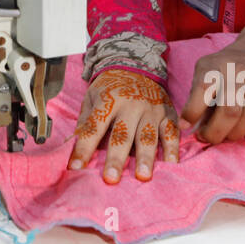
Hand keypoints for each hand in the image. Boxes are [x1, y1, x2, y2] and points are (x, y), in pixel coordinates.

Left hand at [67, 69, 180, 183]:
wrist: (136, 65)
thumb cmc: (110, 87)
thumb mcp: (92, 96)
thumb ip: (85, 120)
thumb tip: (72, 146)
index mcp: (108, 100)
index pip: (93, 127)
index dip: (84, 148)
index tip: (75, 167)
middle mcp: (130, 105)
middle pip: (122, 135)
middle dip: (116, 158)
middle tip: (111, 178)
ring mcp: (151, 110)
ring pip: (147, 136)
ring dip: (145, 158)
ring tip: (143, 176)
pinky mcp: (167, 113)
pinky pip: (171, 132)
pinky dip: (172, 149)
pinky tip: (171, 165)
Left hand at [179, 34, 244, 144]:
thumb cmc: (226, 68)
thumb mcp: (205, 71)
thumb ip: (197, 96)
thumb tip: (187, 128)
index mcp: (216, 65)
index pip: (203, 89)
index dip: (192, 112)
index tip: (186, 127)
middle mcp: (240, 72)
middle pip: (229, 109)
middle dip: (215, 132)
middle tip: (208, 137)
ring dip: (237, 134)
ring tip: (227, 136)